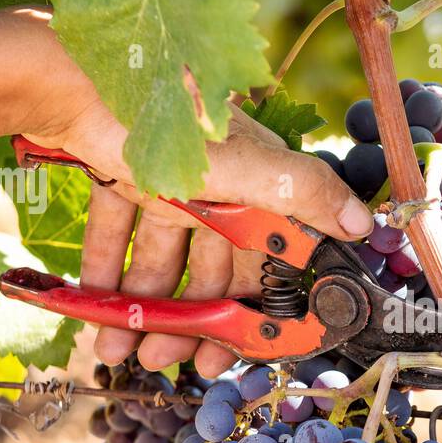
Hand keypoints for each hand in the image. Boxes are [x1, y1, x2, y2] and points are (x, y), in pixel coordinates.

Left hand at [16, 10, 374, 376]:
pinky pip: (114, 232)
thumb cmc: (175, 126)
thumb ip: (309, 196)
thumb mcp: (254, 167)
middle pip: (206, 267)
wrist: (76, 80)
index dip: (247, 308)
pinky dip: (103, 271)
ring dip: (141, 309)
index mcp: (255, 182)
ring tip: (117, 348)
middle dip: (188, 320)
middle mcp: (214, 184)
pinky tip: (90, 312)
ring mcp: (164, 180)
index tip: (228, 352)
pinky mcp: (115, 172)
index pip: (261, 258)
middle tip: (162, 362)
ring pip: (158, 258)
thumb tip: (365, 222)